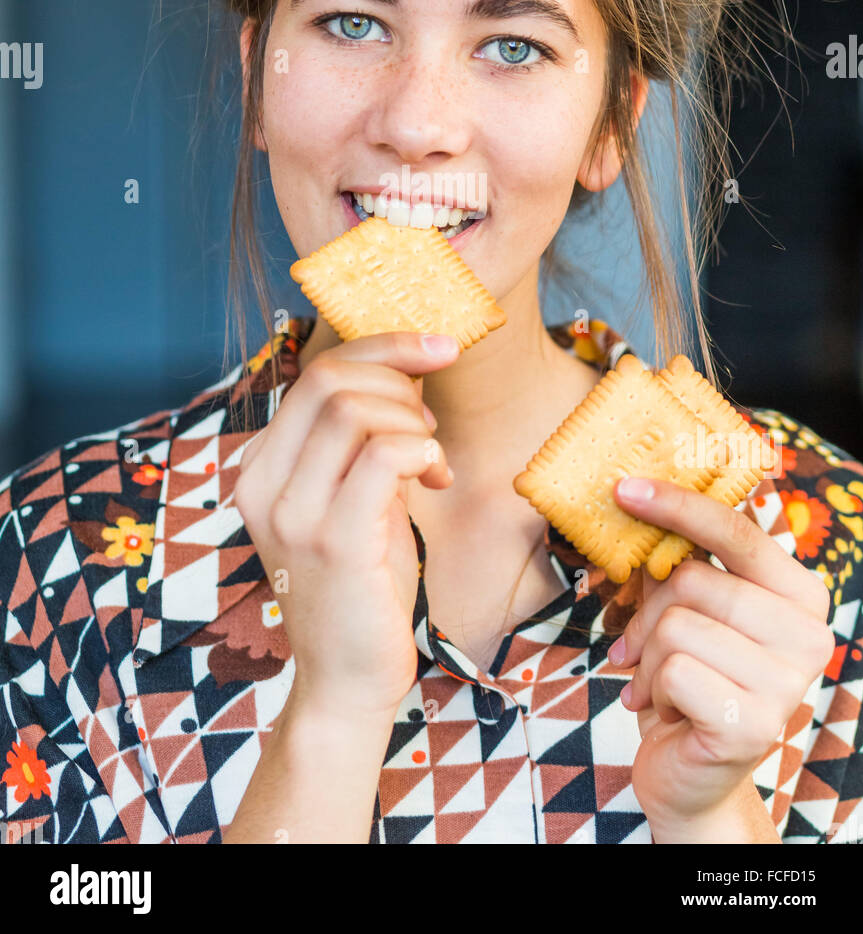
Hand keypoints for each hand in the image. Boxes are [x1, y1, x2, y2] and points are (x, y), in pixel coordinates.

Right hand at [232, 331, 460, 724]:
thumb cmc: (361, 584)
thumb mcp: (353, 496)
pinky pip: (381, 456)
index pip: (315, 372)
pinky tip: (434, 478)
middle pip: (330, 379)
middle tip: (430, 423)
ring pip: (354, 409)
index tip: (439, 347)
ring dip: (412, 422)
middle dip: (400, 378)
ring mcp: (291, 514)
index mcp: (260, 467)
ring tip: (430, 460)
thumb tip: (407, 365)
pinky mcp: (333, 542)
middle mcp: (261, 484)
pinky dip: (420, 451)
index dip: (384, 346)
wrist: (347, 680)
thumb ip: (364, 437)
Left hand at [608, 476, 834, 834]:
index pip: (737, 531)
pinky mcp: (754, 724)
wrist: (691, 777)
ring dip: (646, 657)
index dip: (678, 505)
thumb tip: (635, 498)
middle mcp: (808, 635)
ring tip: (658, 685)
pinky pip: (671, 670)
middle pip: (694, 580)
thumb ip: (678, 562)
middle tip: (638, 646)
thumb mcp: (686, 611)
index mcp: (800, 595)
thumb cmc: (688, 680)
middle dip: (648, 613)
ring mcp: (787, 684)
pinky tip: (668, 712)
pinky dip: (651, 689)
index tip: (625, 488)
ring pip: (676, 625)